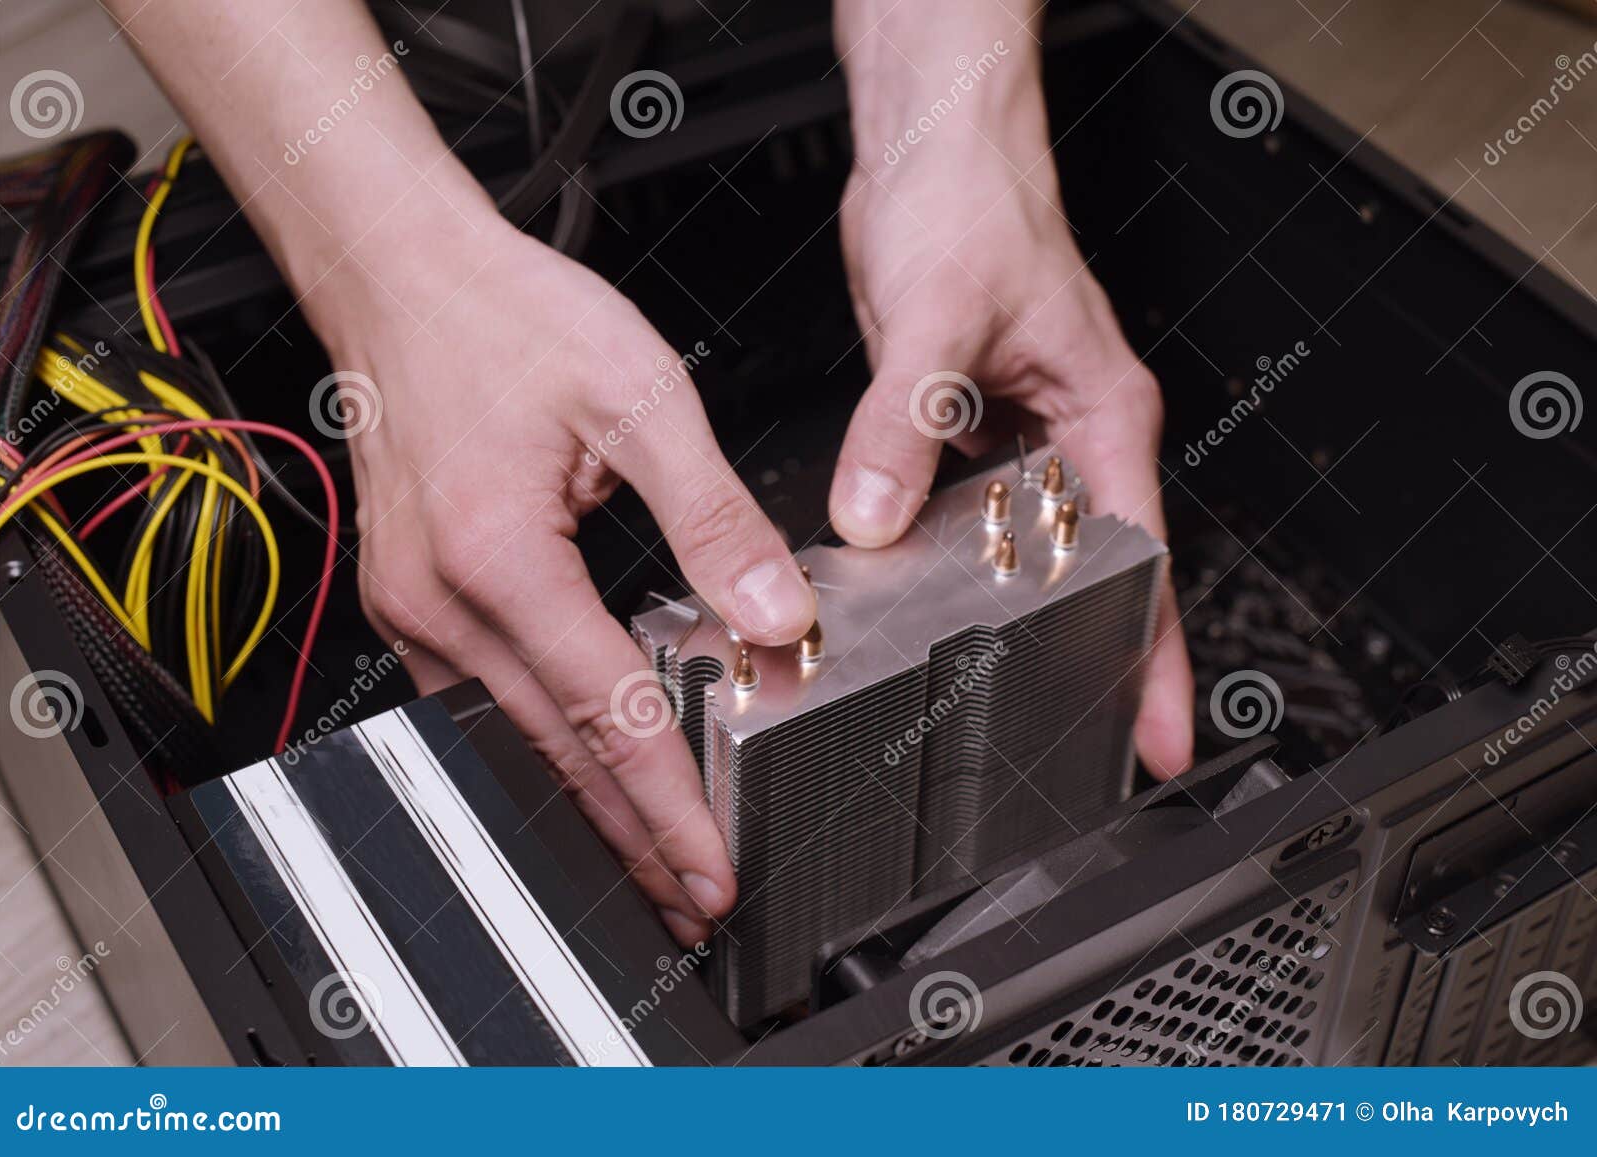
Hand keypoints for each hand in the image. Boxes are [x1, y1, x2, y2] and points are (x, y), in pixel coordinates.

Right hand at [319, 218, 815, 942]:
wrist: (401, 274)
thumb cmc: (505, 318)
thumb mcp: (640, 400)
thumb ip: (714, 517)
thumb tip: (774, 608)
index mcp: (500, 557)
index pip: (607, 715)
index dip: (668, 803)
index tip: (709, 866)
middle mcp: (442, 598)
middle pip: (554, 752)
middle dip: (629, 837)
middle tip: (685, 900)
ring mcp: (412, 604)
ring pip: (511, 737)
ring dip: (581, 805)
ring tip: (644, 860)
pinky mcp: (408, 594)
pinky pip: (475, 698)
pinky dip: (535, 744)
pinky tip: (574, 770)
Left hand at [831, 89, 1193, 776]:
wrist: (932, 147)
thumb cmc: (973, 200)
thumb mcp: (935, 318)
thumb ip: (904, 424)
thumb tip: (876, 513)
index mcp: (1102, 415)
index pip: (1140, 556)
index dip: (1150, 652)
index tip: (1156, 732)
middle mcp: (1072, 432)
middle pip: (1090, 568)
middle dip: (1090, 654)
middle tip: (1072, 743)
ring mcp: (1020, 430)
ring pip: (1026, 547)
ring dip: (1012, 610)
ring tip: (1000, 694)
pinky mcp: (968, 421)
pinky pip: (970, 511)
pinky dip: (952, 557)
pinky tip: (922, 593)